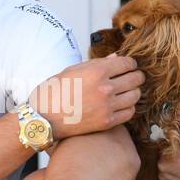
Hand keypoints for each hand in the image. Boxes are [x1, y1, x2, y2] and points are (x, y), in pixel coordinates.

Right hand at [29, 54, 143, 138]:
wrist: (43, 118)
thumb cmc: (54, 92)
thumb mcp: (73, 70)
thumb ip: (97, 63)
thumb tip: (116, 57)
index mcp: (97, 71)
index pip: (128, 63)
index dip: (131, 63)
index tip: (129, 66)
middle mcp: (105, 88)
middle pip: (135, 79)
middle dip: (136, 76)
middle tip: (133, 77)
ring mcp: (107, 106)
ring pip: (135, 96)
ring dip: (134, 91)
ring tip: (128, 91)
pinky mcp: (107, 122)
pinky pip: (129, 112)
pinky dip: (129, 107)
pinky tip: (123, 104)